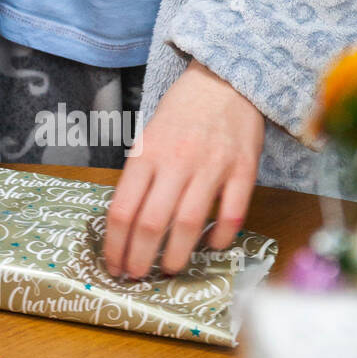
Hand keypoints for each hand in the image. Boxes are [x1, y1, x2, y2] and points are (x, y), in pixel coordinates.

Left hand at [103, 60, 263, 277]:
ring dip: (176, 256)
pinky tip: (211, 246)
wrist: (224, 81)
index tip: (113, 264)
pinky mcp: (243, 170)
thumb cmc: (181, 113)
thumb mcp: (148, 138)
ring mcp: (211, 167)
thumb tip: (126, 224)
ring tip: (169, 269)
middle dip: (140, 258)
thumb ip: (139, 177)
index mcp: (146, 154)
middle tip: (137, 276)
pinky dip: (220, 237)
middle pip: (151, 223)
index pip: (122, 210)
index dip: (115, 245)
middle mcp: (176, 162)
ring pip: (189, 224)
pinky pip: (232, 215)